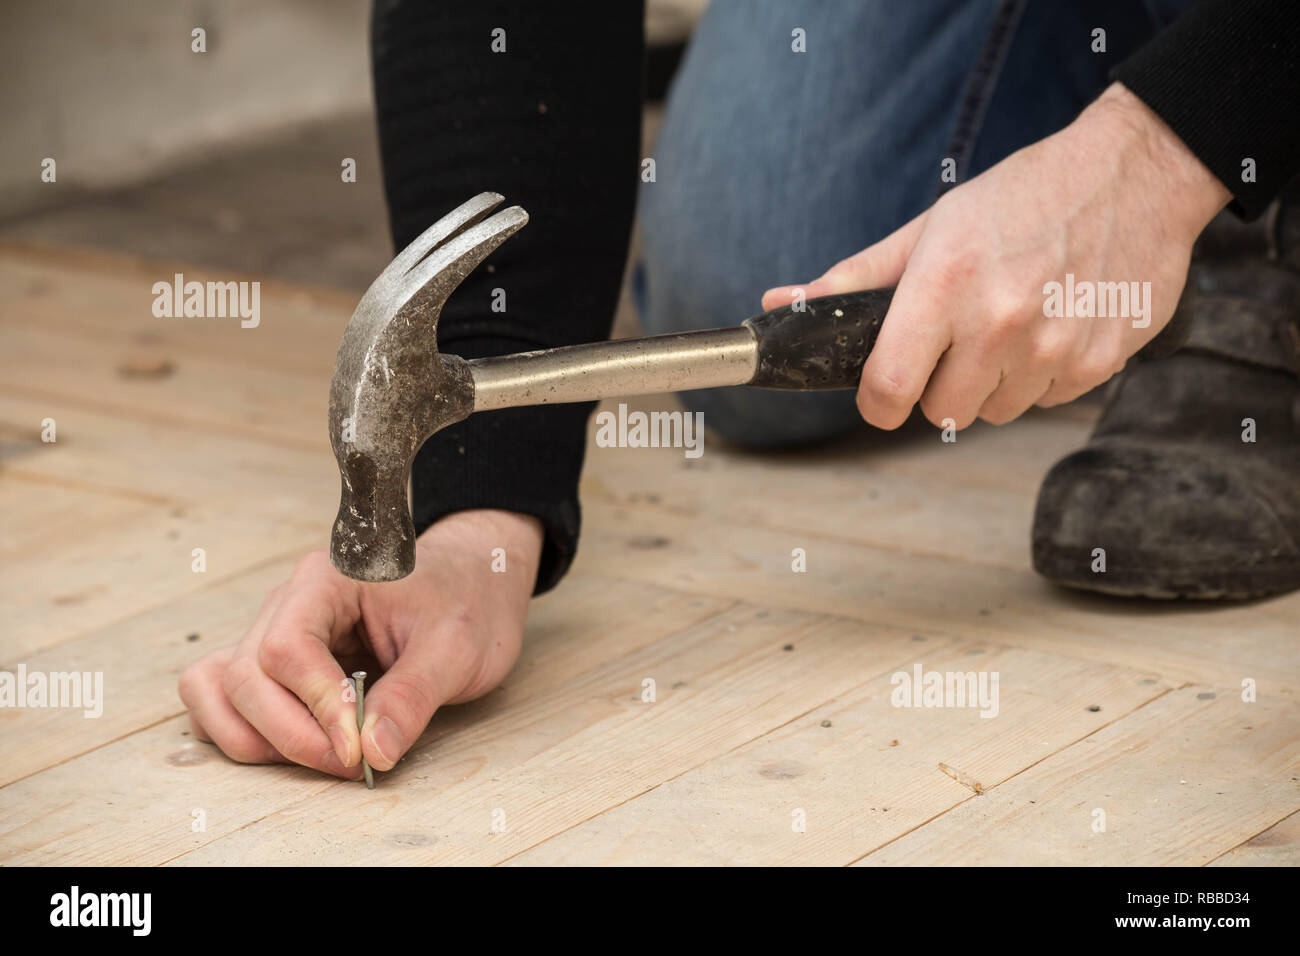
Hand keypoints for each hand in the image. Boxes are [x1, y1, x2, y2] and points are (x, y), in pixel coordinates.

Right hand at [178, 509, 541, 776]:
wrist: (471, 582)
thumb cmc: (465, 601)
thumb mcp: (458, 647)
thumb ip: (413, 696)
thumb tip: (373, 752)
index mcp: (330, 580)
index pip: (287, 647)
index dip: (316, 706)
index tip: (356, 749)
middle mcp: (289, 601)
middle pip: (247, 674)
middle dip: (292, 734)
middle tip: (353, 765)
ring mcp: (274, 630)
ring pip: (219, 688)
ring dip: (257, 738)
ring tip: (324, 758)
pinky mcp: (274, 663)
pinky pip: (221, 694)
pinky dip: (241, 730)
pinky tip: (293, 747)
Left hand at [763, 82, 1230, 429]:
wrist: (1136, 174)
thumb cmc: (1022, 197)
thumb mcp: (930, 227)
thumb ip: (855, 279)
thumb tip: (780, 305)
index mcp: (945, 284)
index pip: (889, 389)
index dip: (878, 401)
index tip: (883, 392)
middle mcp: (999, 321)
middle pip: (943, 412)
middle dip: (939, 386)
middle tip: (957, 341)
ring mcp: (1054, 346)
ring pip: (996, 412)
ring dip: (993, 383)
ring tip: (1010, 326)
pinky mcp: (1101, 362)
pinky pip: (1047, 401)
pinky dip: (1042, 377)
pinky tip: (1053, 325)